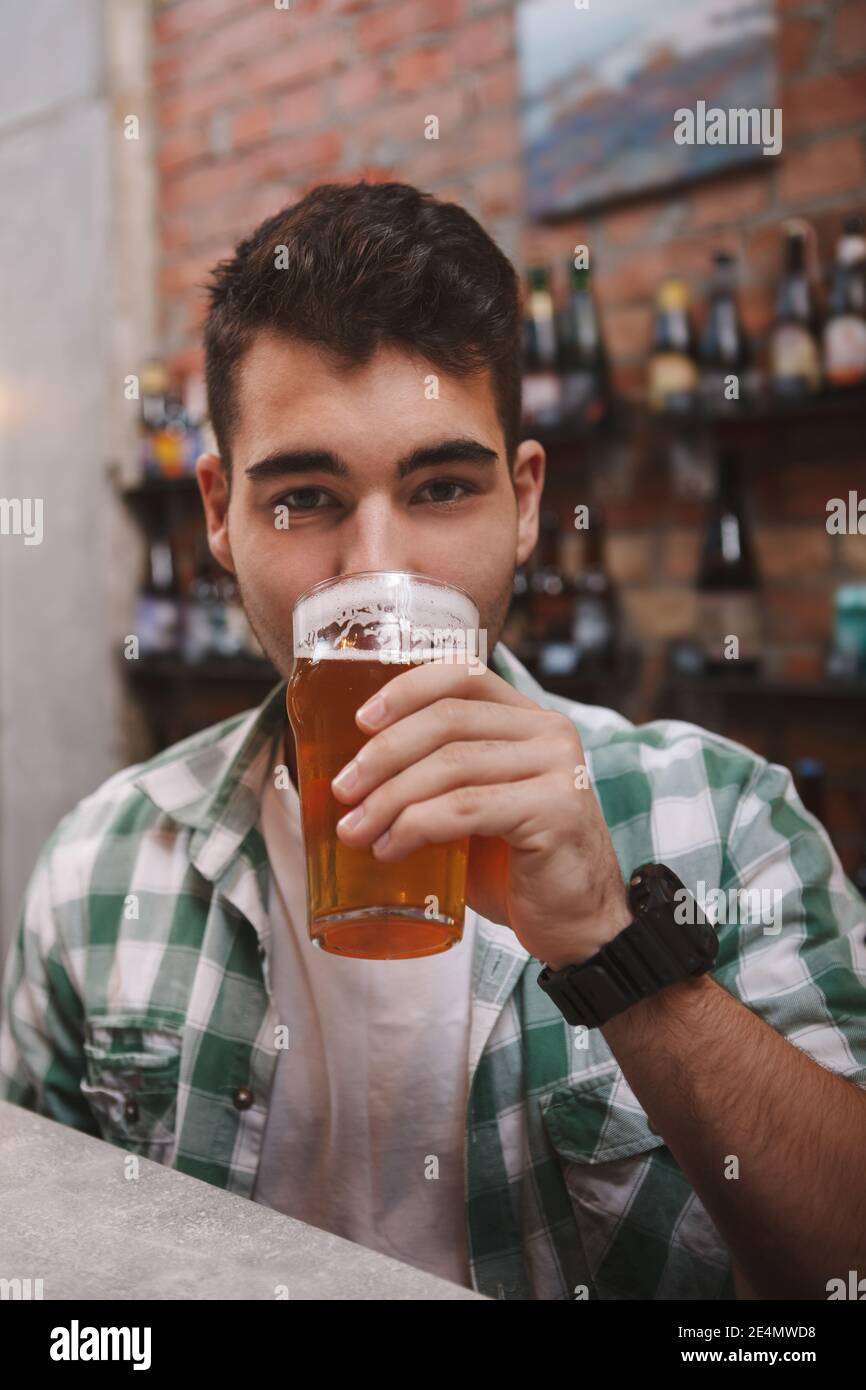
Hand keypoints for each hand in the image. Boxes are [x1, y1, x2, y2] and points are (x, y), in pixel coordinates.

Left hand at [330, 660, 630, 966]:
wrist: (579, 927)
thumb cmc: (517, 868)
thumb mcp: (474, 808)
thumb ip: (436, 780)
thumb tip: (353, 775)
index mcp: (529, 720)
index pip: (464, 675)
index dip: (407, 689)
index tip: (360, 722)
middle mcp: (550, 733)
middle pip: (447, 719)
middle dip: (383, 754)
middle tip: (343, 791)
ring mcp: (559, 769)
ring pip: (450, 765)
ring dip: (389, 798)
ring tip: (355, 831)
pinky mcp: (556, 810)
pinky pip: (465, 808)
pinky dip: (415, 826)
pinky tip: (391, 849)